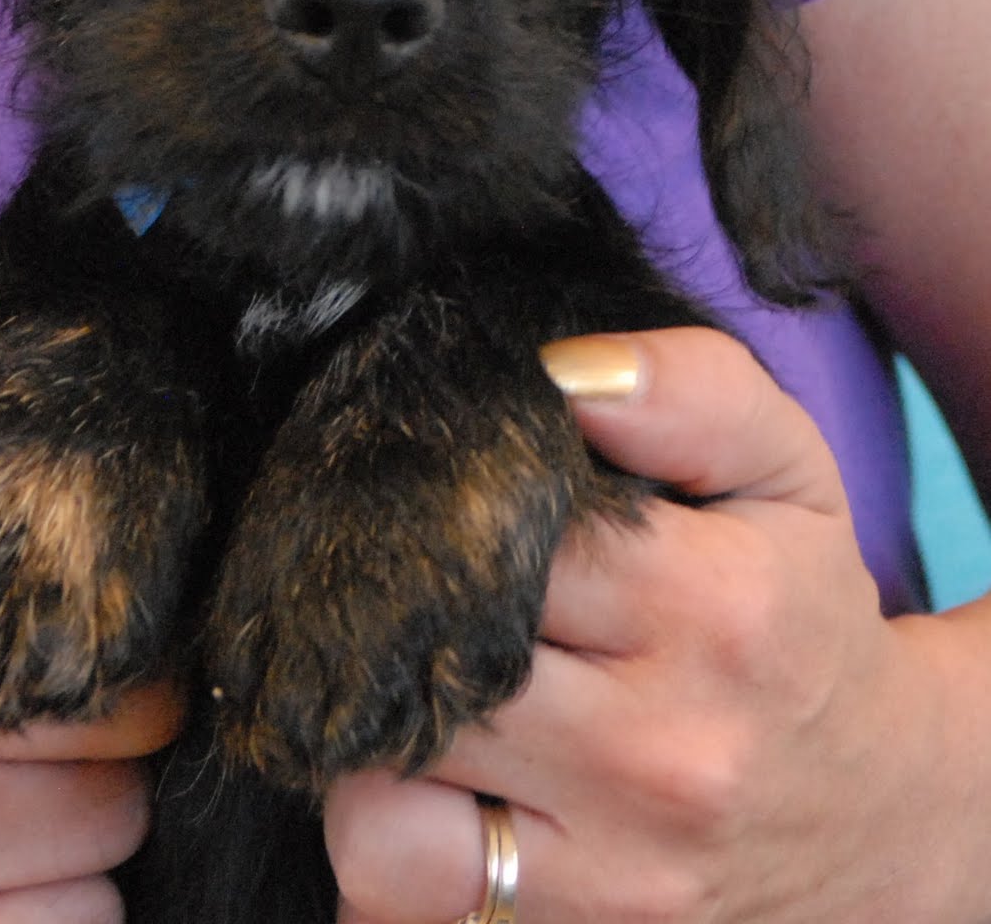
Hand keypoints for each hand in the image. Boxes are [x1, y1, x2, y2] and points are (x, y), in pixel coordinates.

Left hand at [325, 327, 983, 922]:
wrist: (881, 811)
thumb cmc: (804, 615)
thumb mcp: (787, 473)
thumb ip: (686, 389)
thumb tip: (555, 371)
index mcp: (715, 607)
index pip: (504, 523)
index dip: (440, 494)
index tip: (429, 486)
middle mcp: (663, 747)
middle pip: (434, 642)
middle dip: (382, 592)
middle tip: (386, 567)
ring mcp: (614, 865)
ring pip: (388, 768)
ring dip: (363, 705)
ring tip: (398, 664)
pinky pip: (394, 880)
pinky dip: (373, 819)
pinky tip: (414, 764)